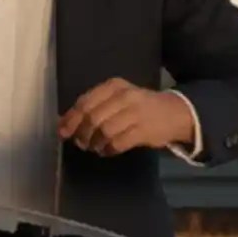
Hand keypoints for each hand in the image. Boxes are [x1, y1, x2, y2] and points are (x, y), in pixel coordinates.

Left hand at [58, 77, 193, 156]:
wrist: (175, 112)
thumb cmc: (139, 107)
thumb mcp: (117, 99)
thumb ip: (93, 107)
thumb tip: (64, 122)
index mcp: (114, 86)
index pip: (85, 102)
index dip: (71, 119)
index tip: (62, 132)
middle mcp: (124, 96)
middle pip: (92, 117)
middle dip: (82, 133)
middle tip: (81, 143)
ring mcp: (135, 113)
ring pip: (104, 131)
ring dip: (95, 143)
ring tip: (96, 147)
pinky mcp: (144, 130)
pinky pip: (118, 143)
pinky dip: (108, 149)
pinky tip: (108, 150)